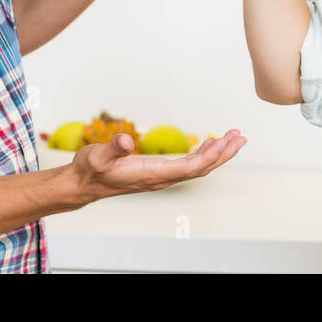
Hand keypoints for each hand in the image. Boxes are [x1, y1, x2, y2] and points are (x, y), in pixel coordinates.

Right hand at [70, 129, 247, 196]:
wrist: (81, 184)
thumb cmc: (89, 170)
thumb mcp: (97, 156)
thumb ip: (113, 148)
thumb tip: (125, 140)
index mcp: (151, 175)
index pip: (188, 168)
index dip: (208, 157)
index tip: (223, 142)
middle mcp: (160, 179)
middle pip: (199, 169)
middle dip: (222, 154)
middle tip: (240, 137)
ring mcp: (160, 177)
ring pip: (196, 167)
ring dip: (216, 153)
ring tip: (232, 137)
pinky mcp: (157, 173)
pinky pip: (187, 166)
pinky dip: (201, 154)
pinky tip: (209, 145)